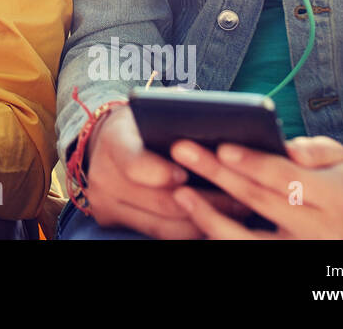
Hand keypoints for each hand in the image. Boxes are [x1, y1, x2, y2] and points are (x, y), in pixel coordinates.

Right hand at [82, 106, 251, 238]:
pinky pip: (158, 234)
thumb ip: (178, 113)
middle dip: (203, 202)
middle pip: (157, 201)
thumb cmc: (143, 123)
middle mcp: (102, 175)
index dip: (161, 172)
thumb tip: (216, 119)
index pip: (133, 162)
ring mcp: (104, 202)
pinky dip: (188, 230)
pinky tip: (214, 222)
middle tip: (240, 199)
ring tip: (237, 212)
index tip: (186, 174)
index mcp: (113, 140)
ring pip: (161, 224)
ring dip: (202, 221)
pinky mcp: (110, 219)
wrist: (106, 142)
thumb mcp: (154, 109)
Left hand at [169, 135, 342, 238]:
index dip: (252, 163)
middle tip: (182, 151)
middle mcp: (320, 233)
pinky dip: (222, 237)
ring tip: (181, 193)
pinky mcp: (290, 261)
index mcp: (337, 199)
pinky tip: (197, 220)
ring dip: (210, 217)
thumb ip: (314, 151)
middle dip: (217, 175)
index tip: (222, 146)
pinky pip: (251, 251)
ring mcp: (303, 252)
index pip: (286, 178)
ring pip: (249, 240)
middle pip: (259, 201)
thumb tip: (286, 146)